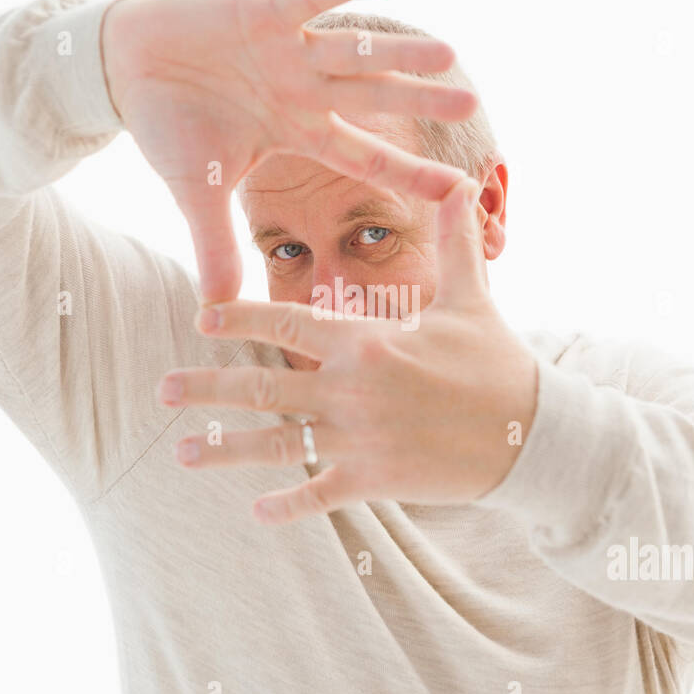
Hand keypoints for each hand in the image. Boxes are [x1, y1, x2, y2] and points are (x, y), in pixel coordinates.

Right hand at [101, 0, 478, 303]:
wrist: (124, 69)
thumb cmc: (167, 125)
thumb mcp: (195, 194)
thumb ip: (214, 246)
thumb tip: (217, 307)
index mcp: (298, 130)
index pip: (366, 156)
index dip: (410, 173)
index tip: (457, 188)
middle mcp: (304, 89)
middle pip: (374, 100)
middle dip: (418, 103)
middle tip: (469, 105)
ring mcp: (288, 50)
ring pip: (353, 52)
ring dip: (398, 54)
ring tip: (446, 54)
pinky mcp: (261, 12)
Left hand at [157, 177, 539, 523]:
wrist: (532, 432)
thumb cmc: (497, 361)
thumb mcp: (472, 298)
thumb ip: (454, 242)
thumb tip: (461, 182)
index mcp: (365, 341)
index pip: (287, 325)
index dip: (240, 320)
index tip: (201, 317)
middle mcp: (350, 390)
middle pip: (263, 387)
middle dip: (207, 388)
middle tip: (162, 390)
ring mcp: (358, 439)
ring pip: (277, 445)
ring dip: (224, 451)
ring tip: (181, 454)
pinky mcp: (374, 481)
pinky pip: (318, 494)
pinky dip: (287, 505)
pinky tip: (256, 510)